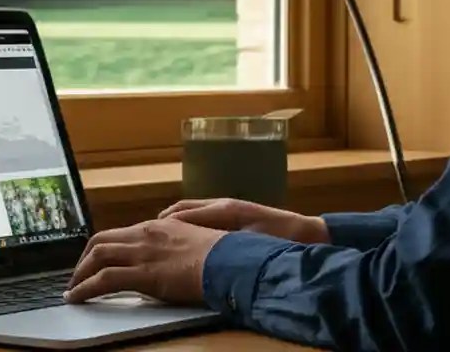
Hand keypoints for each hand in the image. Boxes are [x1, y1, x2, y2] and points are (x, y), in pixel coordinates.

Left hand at [64, 218, 226, 305]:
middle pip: (102, 240)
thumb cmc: (221, 254)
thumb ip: (175, 244)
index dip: (105, 247)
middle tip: (79, 274)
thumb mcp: (195, 240)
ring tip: (74, 289)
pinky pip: (103, 279)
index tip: (98, 261)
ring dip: (80, 273)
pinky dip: (85, 288)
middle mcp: (145, 233)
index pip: (121, 233)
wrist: (230, 261)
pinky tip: (77, 297)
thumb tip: (166, 257)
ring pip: (98, 256)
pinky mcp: (142, 273)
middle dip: (85, 258)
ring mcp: (142, 252)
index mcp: (159, 225)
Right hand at [159, 198, 329, 244]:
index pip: (183, 214)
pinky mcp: (232, 215)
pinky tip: (179, 237)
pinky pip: (200, 216)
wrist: (307, 235)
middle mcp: (221, 205)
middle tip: (141, 237)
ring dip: (171, 223)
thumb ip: (218, 241)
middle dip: (161, 223)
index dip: (163, 225)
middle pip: (181, 211)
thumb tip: (185, 235)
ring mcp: (226, 209)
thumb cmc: (279, 240)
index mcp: (224, 210)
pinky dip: (184, 224)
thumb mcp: (248, 243)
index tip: (144, 236)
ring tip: (154, 237)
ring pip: (188, 212)